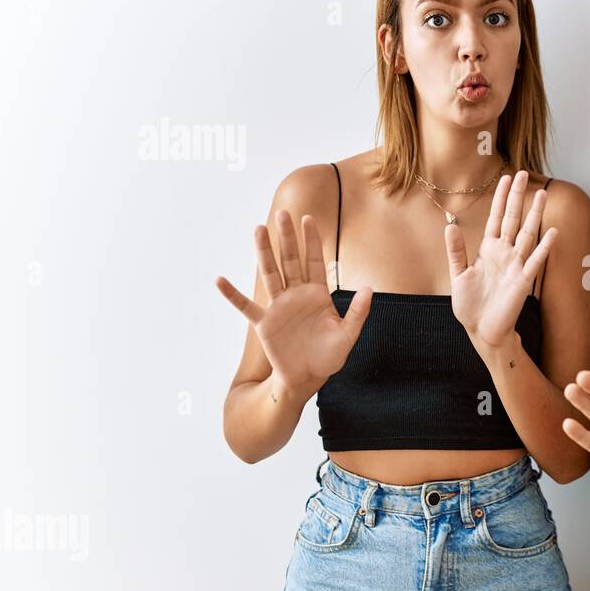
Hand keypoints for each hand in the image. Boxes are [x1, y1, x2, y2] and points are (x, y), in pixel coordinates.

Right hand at [215, 210, 371, 397]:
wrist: (307, 377)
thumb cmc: (328, 356)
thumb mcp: (348, 335)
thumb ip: (359, 312)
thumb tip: (369, 288)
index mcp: (318, 295)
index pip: (315, 262)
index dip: (312, 241)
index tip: (308, 218)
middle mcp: (296, 295)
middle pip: (291, 260)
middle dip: (287, 237)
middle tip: (283, 212)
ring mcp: (279, 307)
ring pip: (270, 273)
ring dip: (263, 252)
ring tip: (258, 229)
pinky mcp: (265, 323)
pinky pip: (246, 306)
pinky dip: (233, 295)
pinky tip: (220, 280)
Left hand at [447, 169, 556, 349]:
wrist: (481, 330)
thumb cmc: (470, 304)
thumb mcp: (458, 274)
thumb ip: (456, 251)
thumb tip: (450, 225)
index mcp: (488, 250)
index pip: (496, 218)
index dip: (500, 198)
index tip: (505, 178)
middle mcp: (504, 253)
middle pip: (512, 219)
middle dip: (518, 197)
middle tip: (524, 174)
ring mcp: (515, 265)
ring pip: (526, 234)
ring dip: (534, 215)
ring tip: (543, 194)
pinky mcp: (522, 281)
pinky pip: (535, 261)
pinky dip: (544, 248)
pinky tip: (553, 232)